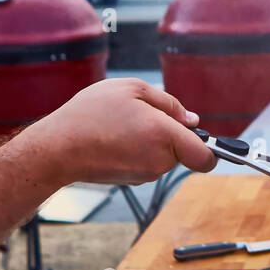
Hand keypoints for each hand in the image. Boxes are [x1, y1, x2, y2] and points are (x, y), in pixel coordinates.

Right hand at [28, 78, 216, 185]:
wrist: (57, 147)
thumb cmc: (91, 114)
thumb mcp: (133, 89)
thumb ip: (170, 103)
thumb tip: (192, 119)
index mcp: (166, 136)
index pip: (206, 157)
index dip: (211, 148)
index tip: (204, 137)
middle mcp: (159, 161)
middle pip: (182, 150)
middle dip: (171, 134)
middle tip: (142, 116)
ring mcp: (144, 174)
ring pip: (163, 156)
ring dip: (151, 141)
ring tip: (122, 125)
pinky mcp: (130, 180)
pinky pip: (145, 162)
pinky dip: (137, 150)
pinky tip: (115, 139)